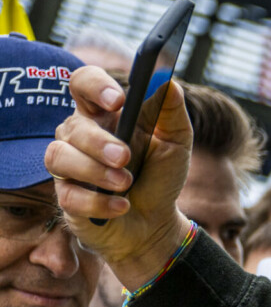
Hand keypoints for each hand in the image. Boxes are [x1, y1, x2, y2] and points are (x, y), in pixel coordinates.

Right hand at [46, 66, 193, 284]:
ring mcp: (68, 166)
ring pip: (59, 157)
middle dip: (98, 142)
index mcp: (103, 115)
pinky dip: (98, 202)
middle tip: (125, 157)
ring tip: (125, 184)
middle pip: (72, 126)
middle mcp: (78, 135)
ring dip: (94, 171)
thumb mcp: (175, 144)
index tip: (119, 101)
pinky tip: (121, 206)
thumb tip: (170, 83)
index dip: (95, 86)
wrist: (157, 223)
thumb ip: (171, 114)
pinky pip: (69, 196)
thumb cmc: (160, 176)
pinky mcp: (67, 198)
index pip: (83, 84)